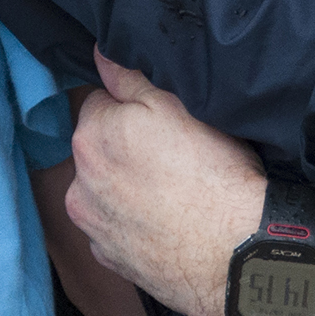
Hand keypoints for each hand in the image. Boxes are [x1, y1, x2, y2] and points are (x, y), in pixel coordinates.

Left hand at [66, 52, 264, 315]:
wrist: (236, 252)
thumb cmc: (211, 172)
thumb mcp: (176, 104)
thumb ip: (130, 77)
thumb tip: (99, 54)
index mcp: (90, 137)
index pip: (101, 104)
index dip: (134, 109)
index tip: (165, 124)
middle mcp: (78, 184)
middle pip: (99, 150)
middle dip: (125, 149)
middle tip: (173, 157)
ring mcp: (93, 228)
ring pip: (105, 191)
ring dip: (125, 188)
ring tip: (172, 193)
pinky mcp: (111, 261)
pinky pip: (117, 230)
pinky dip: (134, 225)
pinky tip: (167, 223)